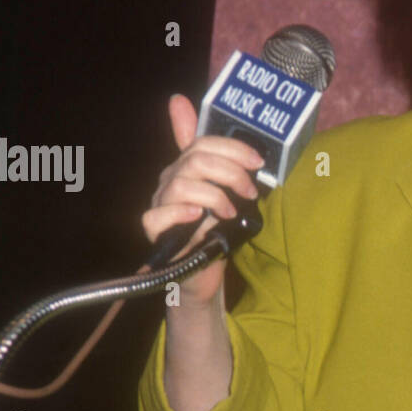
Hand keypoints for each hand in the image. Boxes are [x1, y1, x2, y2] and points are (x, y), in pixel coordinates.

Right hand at [141, 94, 265, 305]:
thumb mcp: (230, 195)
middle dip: (231, 173)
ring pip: (181, 184)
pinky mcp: (154, 228)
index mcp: (187, 167)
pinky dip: (180, 213)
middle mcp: (170, 180)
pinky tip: (198, 217)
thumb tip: (251, 153)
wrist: (205, 268)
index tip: (258, 161)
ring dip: (214, 196)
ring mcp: (160, 203)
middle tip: (250, 192)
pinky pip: (158, 215)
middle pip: (196, 160)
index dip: (233, 148)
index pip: (203, 143)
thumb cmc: (217, 230)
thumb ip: (233, 168)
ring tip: (231, 212)